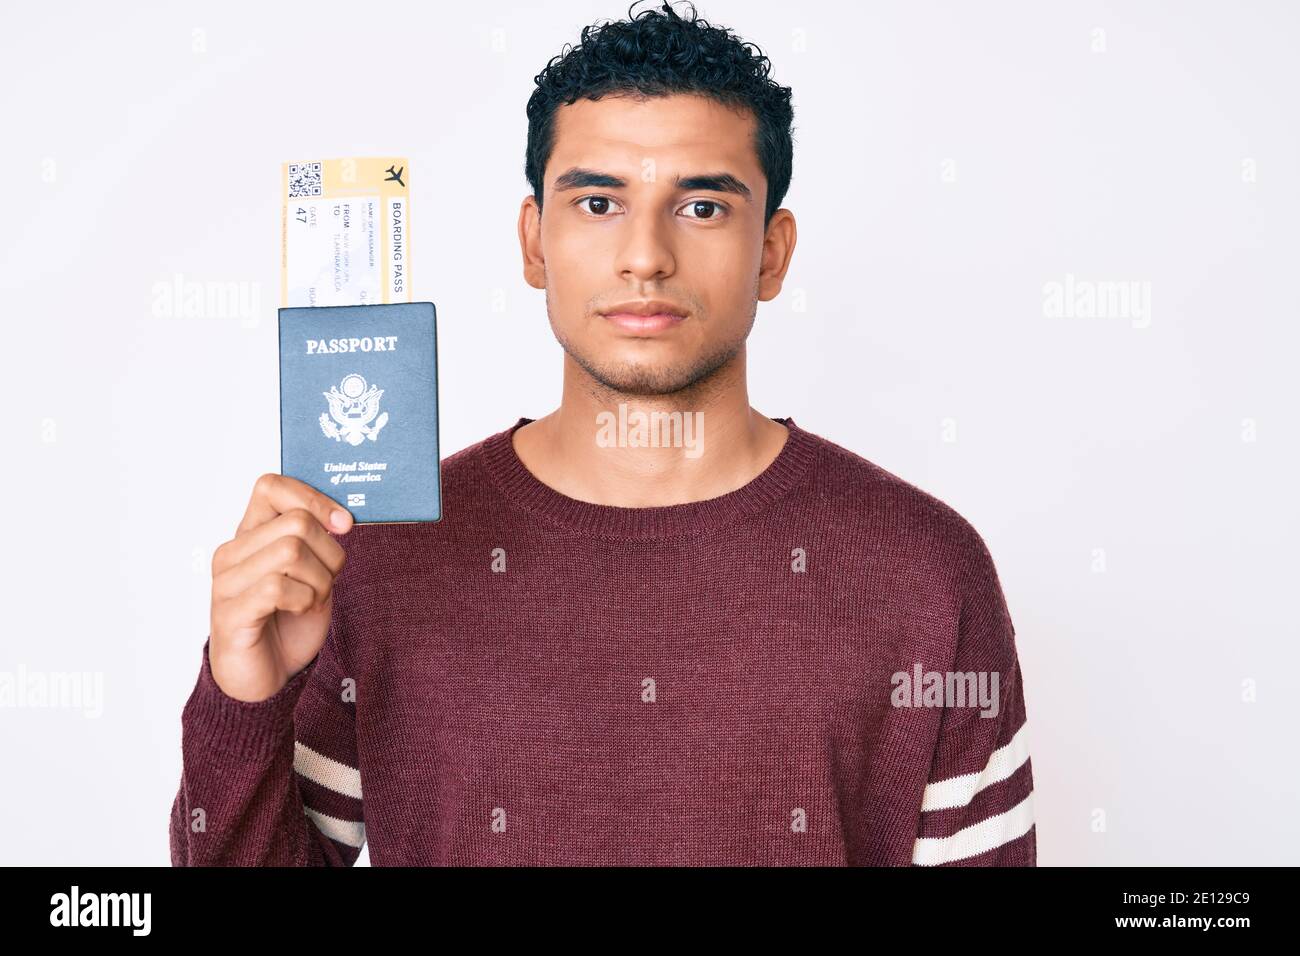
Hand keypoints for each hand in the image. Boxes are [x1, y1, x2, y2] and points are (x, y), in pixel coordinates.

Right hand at [208, 473, 352, 701]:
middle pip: (297, 523)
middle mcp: (232, 553)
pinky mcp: (230, 613)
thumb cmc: (288, 621)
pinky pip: (278, 587)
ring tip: (312, 599)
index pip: (271, 486)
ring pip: (291, 552)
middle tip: (326, 581)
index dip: (315, 499)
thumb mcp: (312, 573)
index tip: (343, 525)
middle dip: (329, 554)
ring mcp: (226, 582)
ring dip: (320, 580)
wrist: (266, 677)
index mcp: (250, 535)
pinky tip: (299, 611)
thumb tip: (342, 518)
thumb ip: (316, 542)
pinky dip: (304, 599)